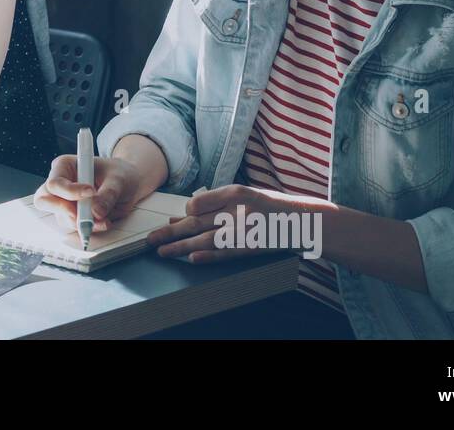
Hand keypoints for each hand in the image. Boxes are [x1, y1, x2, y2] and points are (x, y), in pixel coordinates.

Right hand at [33, 154, 145, 233]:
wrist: (128, 184)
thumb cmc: (119, 174)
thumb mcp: (118, 179)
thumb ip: (107, 194)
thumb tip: (96, 212)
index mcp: (64, 166)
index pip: (55, 183)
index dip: (70, 191)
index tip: (91, 192)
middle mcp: (60, 184)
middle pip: (44, 201)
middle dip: (64, 211)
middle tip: (85, 215)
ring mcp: (64, 202)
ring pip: (61, 217)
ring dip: (82, 222)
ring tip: (104, 218)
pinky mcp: (73, 216)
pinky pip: (75, 227)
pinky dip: (89, 228)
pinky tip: (104, 222)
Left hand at [147, 184, 328, 262]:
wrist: (303, 220)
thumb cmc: (269, 206)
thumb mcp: (244, 194)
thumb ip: (215, 201)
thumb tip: (184, 212)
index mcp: (236, 193)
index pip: (200, 203)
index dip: (185, 213)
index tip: (175, 219)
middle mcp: (239, 210)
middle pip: (198, 222)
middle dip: (172, 232)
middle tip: (150, 239)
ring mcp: (246, 230)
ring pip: (207, 239)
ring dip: (182, 247)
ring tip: (162, 252)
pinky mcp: (253, 247)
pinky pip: (227, 253)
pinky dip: (210, 256)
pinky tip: (194, 259)